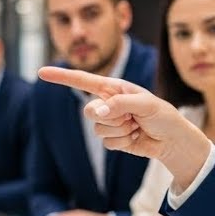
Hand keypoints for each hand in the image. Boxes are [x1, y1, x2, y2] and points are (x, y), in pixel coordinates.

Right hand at [38, 66, 212, 185]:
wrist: (172, 140)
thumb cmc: (163, 116)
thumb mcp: (147, 104)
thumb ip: (121, 104)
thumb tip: (97, 112)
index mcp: (114, 88)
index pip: (82, 80)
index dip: (62, 76)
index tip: (41, 72)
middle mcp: (108, 103)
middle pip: (89, 111)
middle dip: (110, 117)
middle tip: (131, 118)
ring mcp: (109, 122)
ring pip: (99, 130)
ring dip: (121, 131)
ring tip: (137, 126)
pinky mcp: (113, 139)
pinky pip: (108, 143)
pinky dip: (123, 142)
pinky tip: (135, 138)